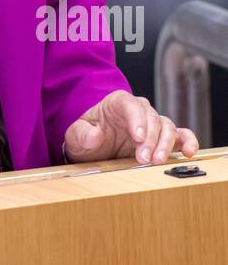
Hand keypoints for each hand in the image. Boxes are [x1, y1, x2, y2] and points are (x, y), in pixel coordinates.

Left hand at [63, 90, 198, 164]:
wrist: (94, 148)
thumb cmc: (86, 137)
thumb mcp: (76, 137)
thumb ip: (82, 134)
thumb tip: (94, 135)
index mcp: (118, 103)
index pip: (131, 105)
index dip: (136, 120)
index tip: (137, 137)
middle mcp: (138, 110)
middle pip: (151, 118)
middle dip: (150, 139)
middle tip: (143, 158)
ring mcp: (152, 124)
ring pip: (167, 127)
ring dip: (165, 145)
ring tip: (157, 161)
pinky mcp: (162, 138)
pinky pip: (181, 135)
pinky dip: (188, 142)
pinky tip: (188, 152)